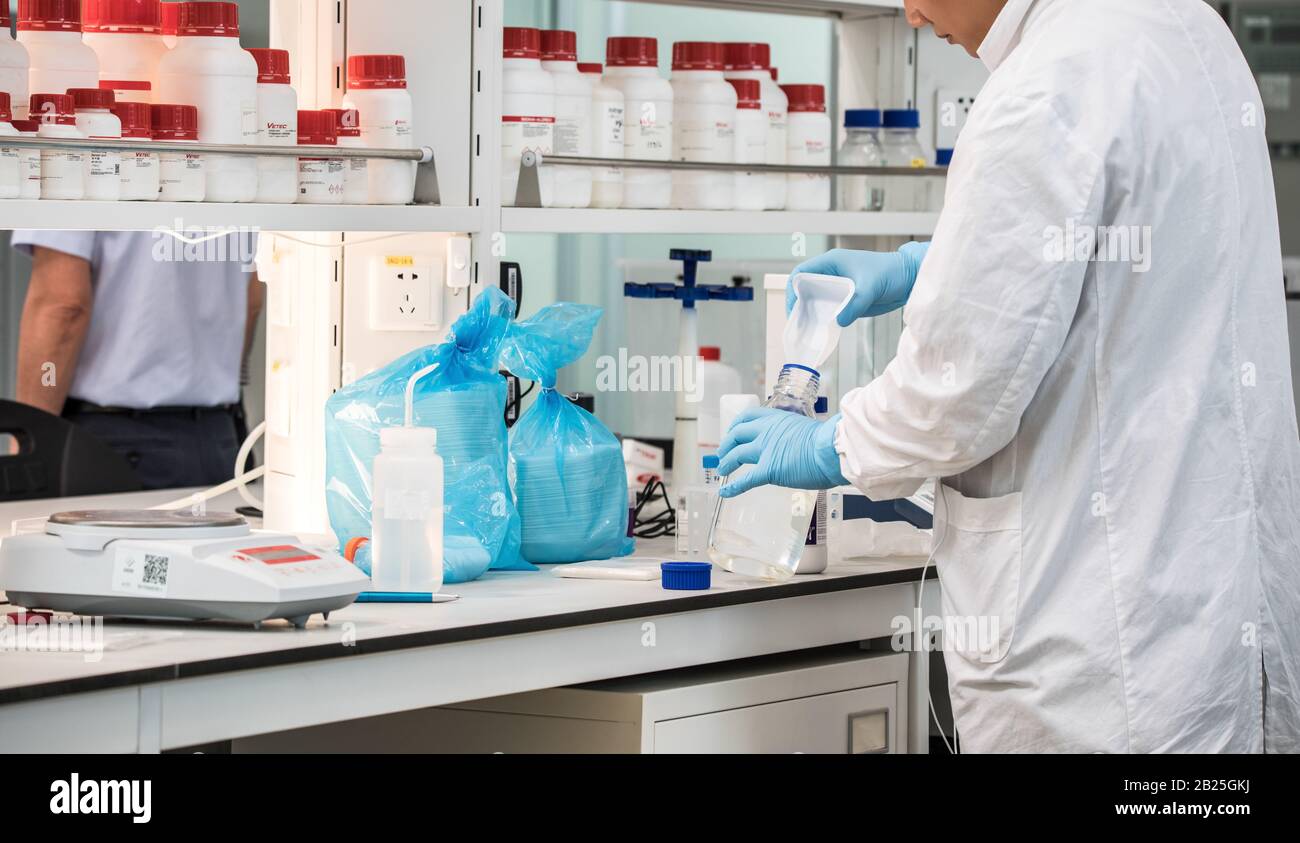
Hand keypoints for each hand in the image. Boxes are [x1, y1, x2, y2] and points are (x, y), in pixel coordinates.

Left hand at [715, 408, 847, 497]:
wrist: (833, 449)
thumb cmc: (827, 441)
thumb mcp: (805, 430)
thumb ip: (792, 436)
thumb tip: (793, 446)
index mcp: (776, 419)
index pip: (748, 417)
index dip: (736, 425)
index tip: (732, 432)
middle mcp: (767, 432)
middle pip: (737, 435)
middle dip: (727, 445)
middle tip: (723, 454)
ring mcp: (766, 450)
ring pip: (737, 455)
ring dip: (727, 463)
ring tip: (722, 471)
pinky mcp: (768, 470)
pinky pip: (746, 480)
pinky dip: (733, 487)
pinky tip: (725, 492)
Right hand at [788, 241, 930, 325]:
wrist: (909, 280)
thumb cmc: (891, 272)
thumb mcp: (871, 287)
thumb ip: (855, 303)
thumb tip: (839, 321)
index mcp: (832, 263)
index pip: (802, 273)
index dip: (793, 289)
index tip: (794, 307)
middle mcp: (831, 274)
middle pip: (805, 289)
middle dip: (799, 305)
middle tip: (798, 323)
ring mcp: (838, 288)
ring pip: (816, 301)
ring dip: (810, 314)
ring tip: (807, 330)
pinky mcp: (846, 300)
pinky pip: (829, 310)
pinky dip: (824, 320)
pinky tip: (823, 331)